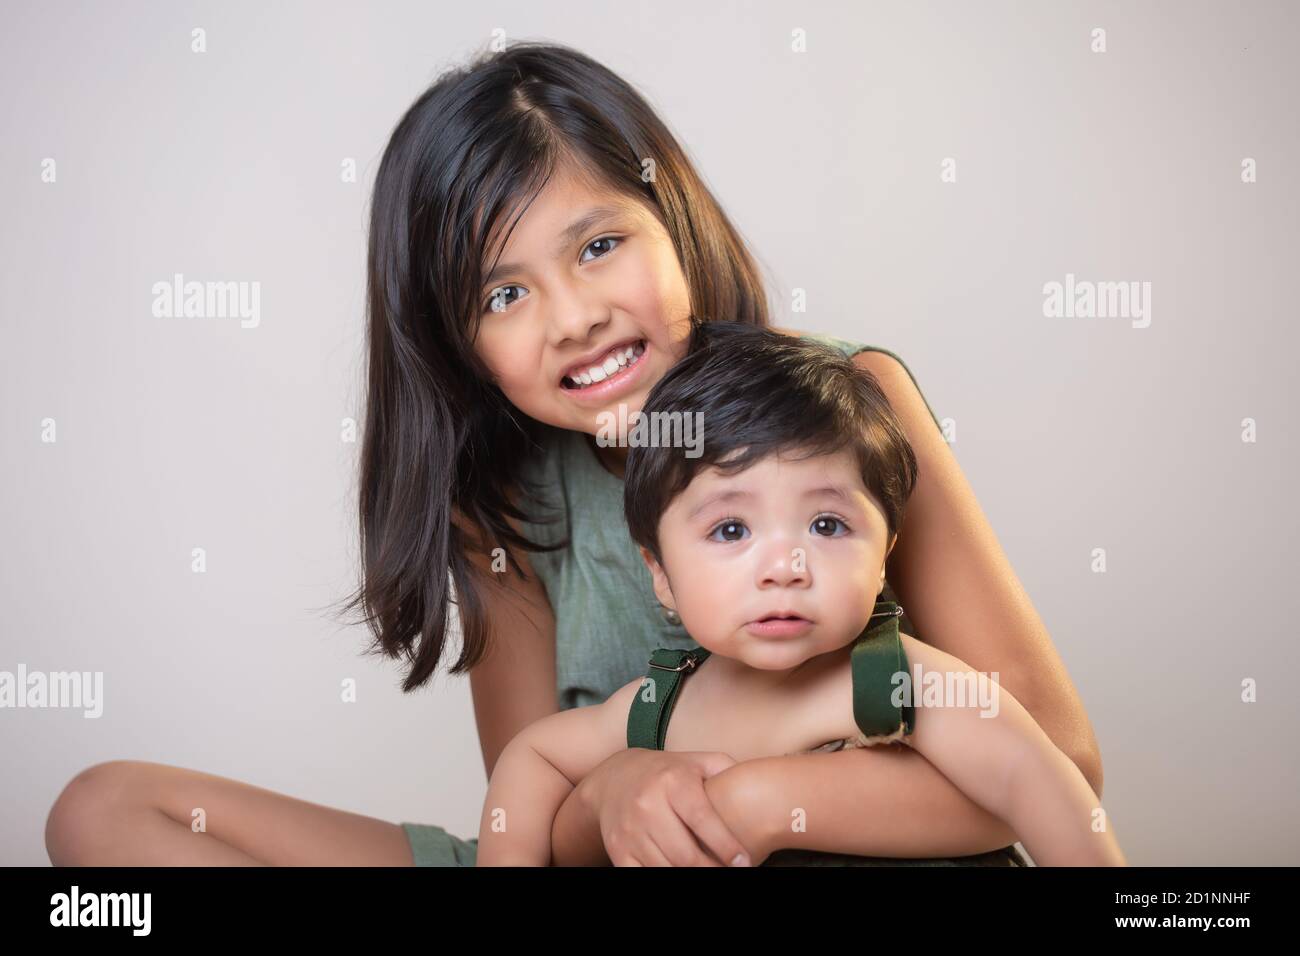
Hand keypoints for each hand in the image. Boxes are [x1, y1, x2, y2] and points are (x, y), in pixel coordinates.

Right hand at [576, 749, 755, 866]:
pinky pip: (642, 876)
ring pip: (666, 869)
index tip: (743, 862)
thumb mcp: (696, 761)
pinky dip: (664, 878)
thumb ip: (726, 769)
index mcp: (672, 781)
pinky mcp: (617, 849)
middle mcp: (648, 804)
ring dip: (690, 876)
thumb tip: (760, 784)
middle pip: (685, 854)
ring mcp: (630, 830)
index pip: (702, 819)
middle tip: (727, 872)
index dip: (726, 845)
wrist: (613, 778)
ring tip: (708, 871)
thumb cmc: (667, 773)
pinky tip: (679, 873)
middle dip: (711, 869)